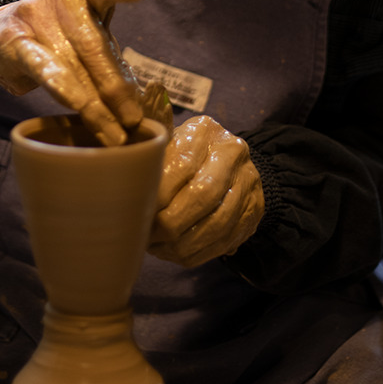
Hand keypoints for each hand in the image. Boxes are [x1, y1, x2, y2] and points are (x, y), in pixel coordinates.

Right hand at [0, 0, 146, 145]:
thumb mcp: (88, 26)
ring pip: (69, 62)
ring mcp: (32, 14)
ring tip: (112, 131)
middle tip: (132, 118)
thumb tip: (136, 96)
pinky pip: (41, 66)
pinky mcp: (12, 41)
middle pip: (92, 43)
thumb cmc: (59, 32)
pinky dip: (61, 86)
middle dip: (115, 86)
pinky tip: (76, 105)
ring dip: (93, 103)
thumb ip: (111, 50)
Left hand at [148, 114, 263, 267]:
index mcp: (204, 130)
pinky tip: (176, 253)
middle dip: (170, 223)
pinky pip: (226, 240)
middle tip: (147, 236)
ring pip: (217, 224)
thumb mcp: (165, 144)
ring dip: (183, 244)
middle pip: (203, 195)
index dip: (158, 195)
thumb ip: (150, 161)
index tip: (138, 212)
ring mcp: (248, 182)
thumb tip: (128, 190)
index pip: (181, 165)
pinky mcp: (255, 210)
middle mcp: (232, 152)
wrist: (228, 160)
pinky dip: (198, 253)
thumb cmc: (181, 153)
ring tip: (159, 248)